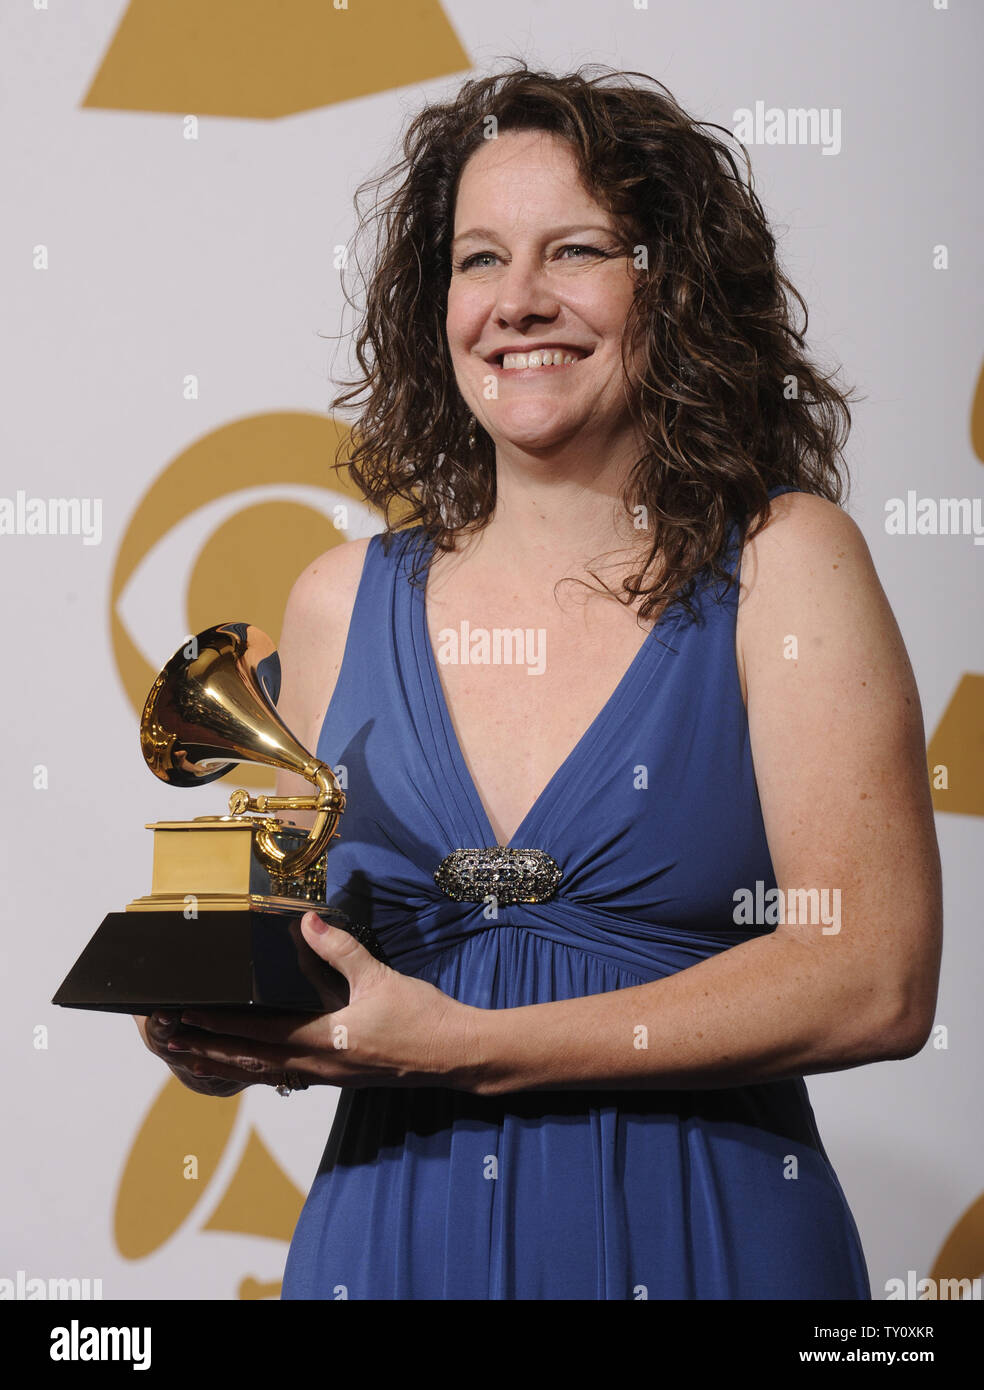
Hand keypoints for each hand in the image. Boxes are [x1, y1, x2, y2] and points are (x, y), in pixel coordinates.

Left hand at [150, 913, 482, 1093]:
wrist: (456, 1055)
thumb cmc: (422, 1019)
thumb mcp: (380, 978)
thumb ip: (341, 950)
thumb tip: (308, 923)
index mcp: (324, 1041)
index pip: (257, 1034)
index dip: (217, 1024)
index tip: (185, 1015)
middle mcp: (318, 1066)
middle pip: (249, 1062)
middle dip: (206, 1048)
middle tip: (168, 1038)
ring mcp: (327, 1075)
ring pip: (264, 1073)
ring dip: (225, 1062)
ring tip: (192, 1054)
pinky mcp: (338, 1077)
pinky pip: (285, 1076)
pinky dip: (256, 1069)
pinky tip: (247, 1063)